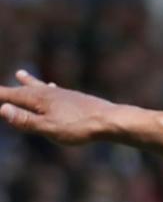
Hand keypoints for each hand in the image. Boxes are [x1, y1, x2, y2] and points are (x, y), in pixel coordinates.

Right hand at [0, 70, 117, 143]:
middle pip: (24, 90)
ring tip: (20, 74)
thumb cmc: (79, 126)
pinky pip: (55, 91)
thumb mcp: (48, 128)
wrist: (111, 120)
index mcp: (40, 99)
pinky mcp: (75, 99)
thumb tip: (2, 108)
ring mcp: (64, 95)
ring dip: (29, 82)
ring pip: (40, 87)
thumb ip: (25, 120)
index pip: (12, 96)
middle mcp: (50, 93)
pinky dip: (48, 88)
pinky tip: (53, 87)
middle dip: (9, 89)